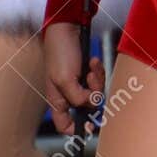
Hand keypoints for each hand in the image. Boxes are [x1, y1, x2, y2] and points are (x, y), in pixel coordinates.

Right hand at [44, 22, 104, 136]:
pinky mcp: (85, 73)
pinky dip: (98, 71)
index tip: (91, 126)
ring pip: (96, 93)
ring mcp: (77, 84)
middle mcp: (67, 95)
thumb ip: (78, 98)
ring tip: (92, 66)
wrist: (66, 27)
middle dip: (94, 95)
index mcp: (57, 100)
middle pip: (87, 108)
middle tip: (91, 80)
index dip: (77, 130)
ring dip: (98, 79)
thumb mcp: (65, 80)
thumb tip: (92, 106)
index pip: (65, 126)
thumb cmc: (60, 52)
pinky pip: (98, 79)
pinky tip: (93, 61)